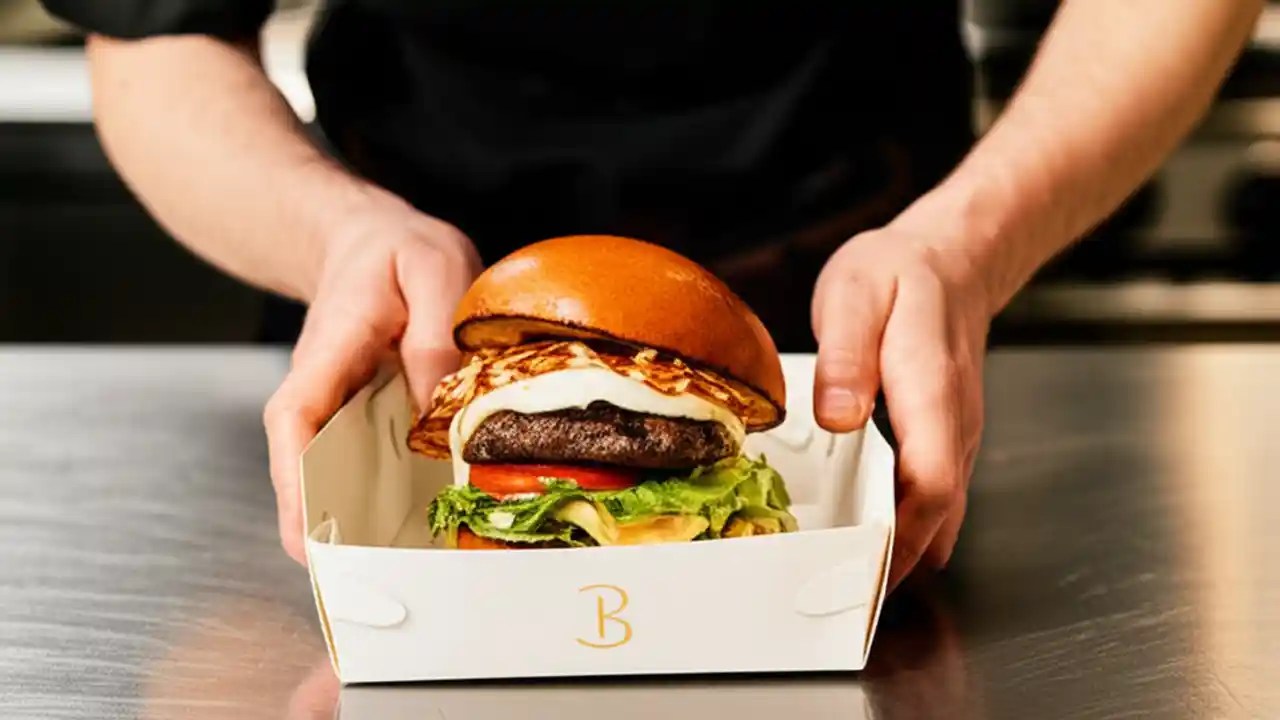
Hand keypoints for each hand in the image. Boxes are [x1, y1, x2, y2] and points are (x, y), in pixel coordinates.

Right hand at [263, 205, 481, 563]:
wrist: (370, 242)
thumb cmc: (399, 252)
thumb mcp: (433, 267)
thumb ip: (435, 331)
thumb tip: (439, 406)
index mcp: (327, 352)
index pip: (295, 421)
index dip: (296, 485)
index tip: (307, 541)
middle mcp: (320, 391)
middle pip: (304, 471)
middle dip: (326, 530)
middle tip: (368, 583)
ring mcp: (336, 408)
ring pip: (333, 477)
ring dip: (357, 524)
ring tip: (399, 572)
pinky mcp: (360, 418)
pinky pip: (363, 466)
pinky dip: (384, 500)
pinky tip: (422, 529)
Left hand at [811, 224, 990, 589]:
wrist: (949, 261)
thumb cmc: (897, 276)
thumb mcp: (856, 294)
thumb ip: (847, 354)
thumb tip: (838, 417)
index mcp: (931, 391)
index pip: (930, 482)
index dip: (903, 537)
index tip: (865, 572)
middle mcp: (954, 426)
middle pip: (939, 515)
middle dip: (898, 564)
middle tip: (842, 603)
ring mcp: (955, 437)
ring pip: (940, 513)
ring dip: (903, 555)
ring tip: (850, 591)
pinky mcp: (944, 441)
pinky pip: (933, 499)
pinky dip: (908, 531)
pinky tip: (873, 550)